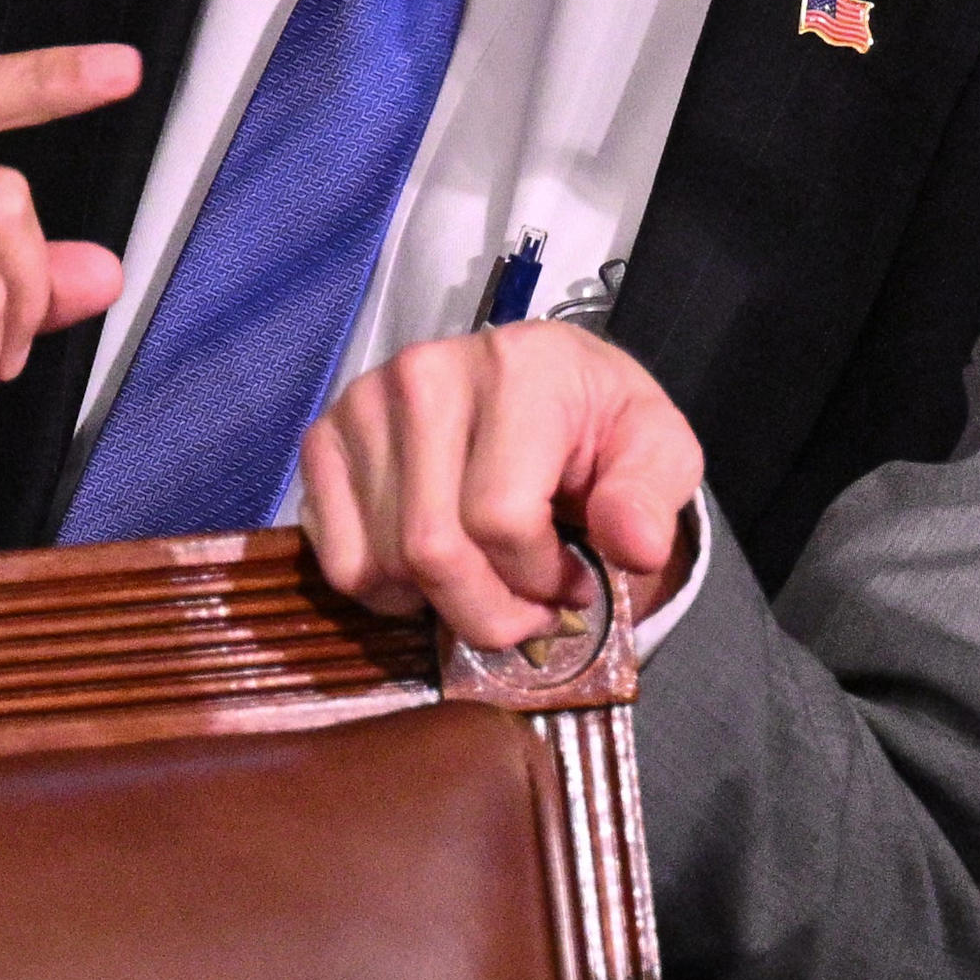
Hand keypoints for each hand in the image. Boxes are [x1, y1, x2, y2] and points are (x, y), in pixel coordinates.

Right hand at [301, 323, 704, 649]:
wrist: (542, 380)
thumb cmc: (598, 423)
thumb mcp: (657, 450)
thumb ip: (651, 497)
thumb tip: (635, 548)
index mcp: (517, 369)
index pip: (501, 519)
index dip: (541, 578)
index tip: (573, 577)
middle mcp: (424, 375)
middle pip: (433, 551)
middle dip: (490, 610)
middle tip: (526, 604)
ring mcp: (363, 405)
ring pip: (383, 566)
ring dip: (442, 603)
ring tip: (485, 574)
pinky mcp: (323, 440)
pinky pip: (340, 562)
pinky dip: (388, 590)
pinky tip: (431, 563)